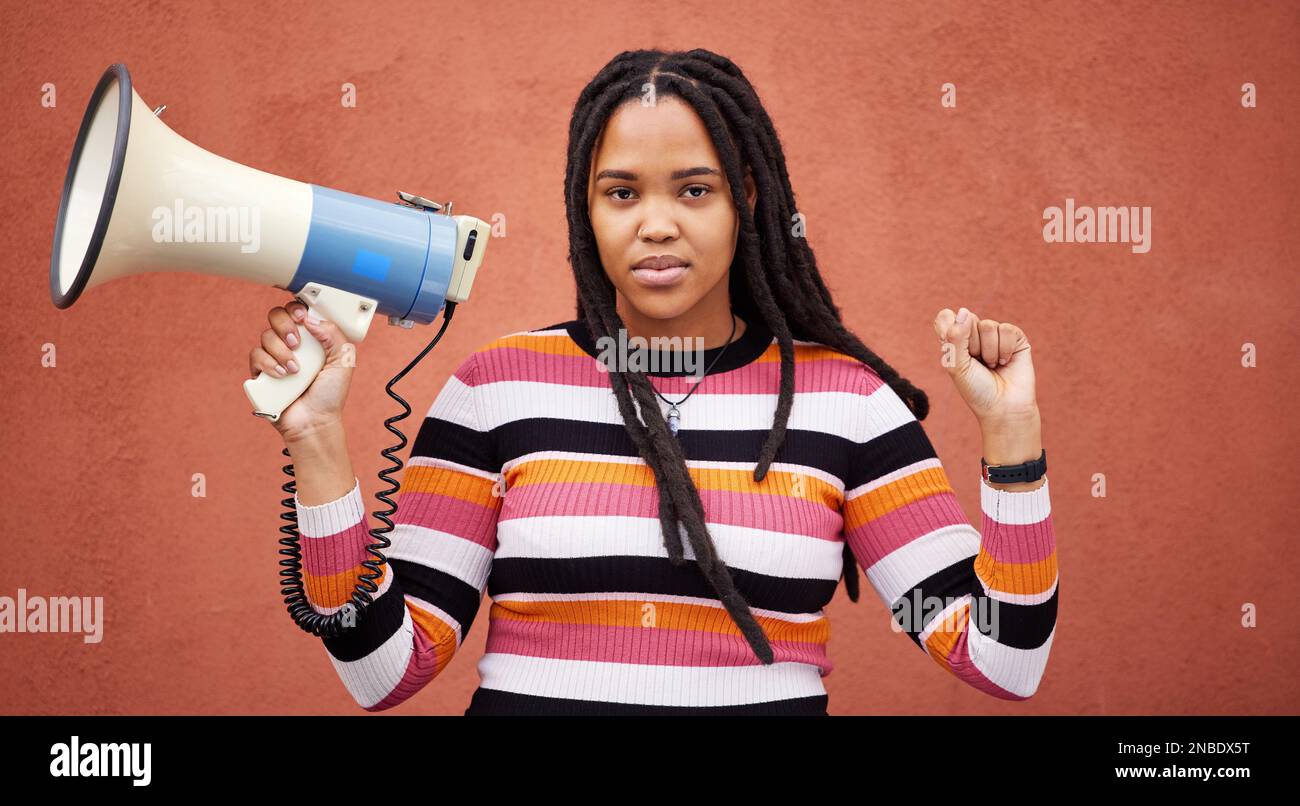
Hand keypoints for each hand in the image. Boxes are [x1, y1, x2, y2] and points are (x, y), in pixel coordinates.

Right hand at [248, 299, 356, 442]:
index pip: (297, 312)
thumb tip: (311, 319)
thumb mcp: (343, 361)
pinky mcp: (261, 372)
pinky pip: (256, 356)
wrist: (315, 422)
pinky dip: (268, 363)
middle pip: (276, 316)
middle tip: (297, 344)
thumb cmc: (330, 395)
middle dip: (285, 326)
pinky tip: (282, 376)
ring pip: (266, 336)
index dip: (296, 309)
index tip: (302, 318)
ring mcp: (274, 357)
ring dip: (281, 351)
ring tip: (295, 370)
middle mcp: (291, 344)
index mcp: (311, 338)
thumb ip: (334, 335)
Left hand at [933, 307, 1037, 426]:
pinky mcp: (1015, 337)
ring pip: (988, 325)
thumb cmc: (976, 389)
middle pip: (967, 319)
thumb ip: (955, 337)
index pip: (946, 317)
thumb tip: (964, 311)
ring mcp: (995, 335)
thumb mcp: (956, 366)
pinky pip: (1007, 329)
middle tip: (978, 364)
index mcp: (955, 340)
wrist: (1003, 407)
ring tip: (992, 366)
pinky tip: (1006, 362)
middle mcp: (974, 334)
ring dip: (989, 351)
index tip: (955, 351)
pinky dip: (1004, 349)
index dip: (949, 329)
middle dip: (971, 345)